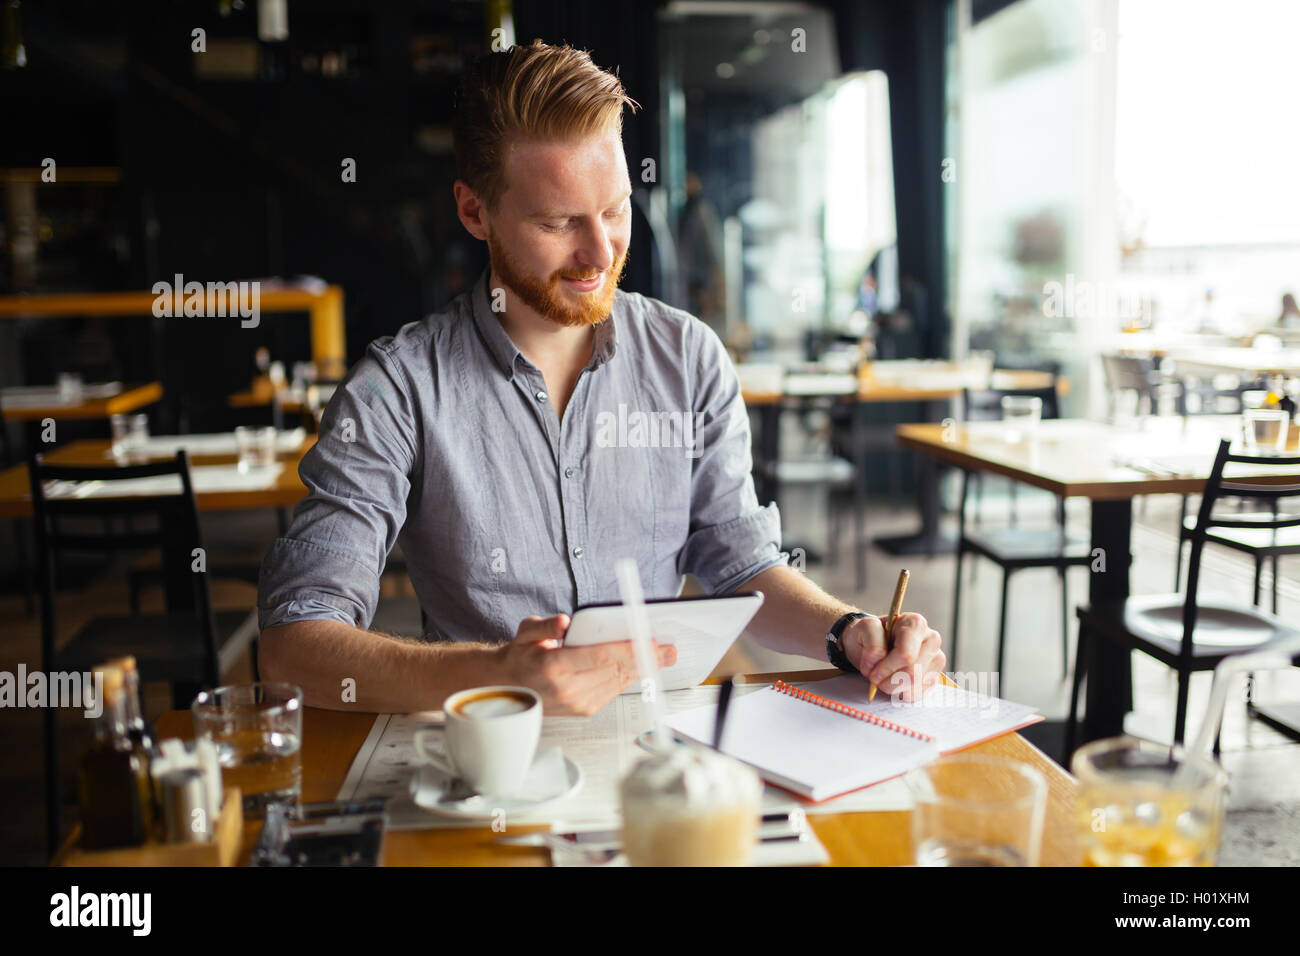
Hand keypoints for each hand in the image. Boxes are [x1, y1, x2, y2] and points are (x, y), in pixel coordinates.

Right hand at [498, 614, 676, 716]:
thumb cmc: (521, 657)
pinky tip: (641, 667)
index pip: (600, 656)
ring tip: (663, 656)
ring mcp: (576, 703)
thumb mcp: (526, 632)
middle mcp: (566, 688)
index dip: (628, 649)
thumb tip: (563, 622)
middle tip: (669, 649)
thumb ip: (545, 626)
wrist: (509, 687)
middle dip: (645, 659)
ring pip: (618, 683)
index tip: (649, 641)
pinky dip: (629, 678)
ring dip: (643, 669)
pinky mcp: (583, 710)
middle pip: (615, 671)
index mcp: (553, 666)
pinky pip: (613, 691)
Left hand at [842, 612, 944, 701]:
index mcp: (916, 624)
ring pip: (915, 686)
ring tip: (884, 677)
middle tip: (875, 677)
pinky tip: (894, 681)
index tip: (871, 672)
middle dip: (888, 680)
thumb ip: (872, 641)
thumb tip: (879, 659)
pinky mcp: (934, 676)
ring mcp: (935, 659)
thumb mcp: (864, 629)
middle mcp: (931, 640)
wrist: (872, 644)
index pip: (906, 655)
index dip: (886, 668)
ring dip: (893, 687)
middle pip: (912, 673)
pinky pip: (918, 694)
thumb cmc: (870, 636)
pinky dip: (901, 693)